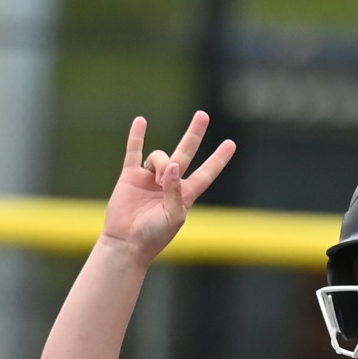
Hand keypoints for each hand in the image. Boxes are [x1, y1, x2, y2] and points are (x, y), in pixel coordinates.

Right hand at [100, 112, 236, 261]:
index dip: (218, 159)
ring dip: (160, 162)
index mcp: (185, 195)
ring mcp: (149, 178)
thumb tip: (172, 165)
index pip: (206, 173)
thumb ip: (176, 192)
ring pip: (160, 156)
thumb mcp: (173, 217)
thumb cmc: (154, 236)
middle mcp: (169, 183)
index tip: (231, 144)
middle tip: (203, 115)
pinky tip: (141, 122)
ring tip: (156, 180)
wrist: (126, 243)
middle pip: (185, 153)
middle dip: (194, 134)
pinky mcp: (130, 176)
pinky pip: (134, 152)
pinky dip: (137, 137)